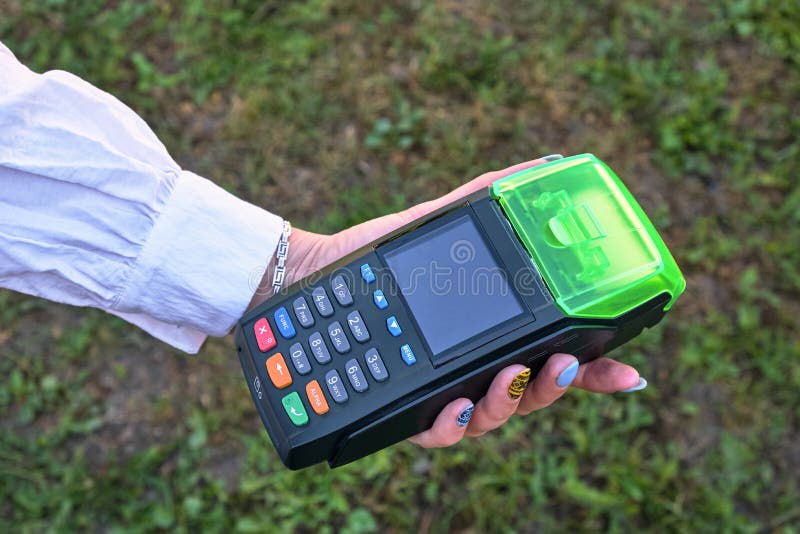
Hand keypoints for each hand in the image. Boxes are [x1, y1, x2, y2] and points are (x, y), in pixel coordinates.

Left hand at [250, 157, 645, 446]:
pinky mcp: (401, 407)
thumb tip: (542, 165)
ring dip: (507, 406)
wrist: (316, 276)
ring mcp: (439, 391)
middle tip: (561, 363)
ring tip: (508, 377)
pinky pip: (433, 430)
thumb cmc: (379, 254)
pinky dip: (449, 423)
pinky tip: (452, 402)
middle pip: (531, 395)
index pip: (554, 357)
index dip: (596, 372)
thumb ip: (485, 199)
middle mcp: (472, 367)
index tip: (631, 373)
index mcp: (490, 332)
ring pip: (489, 418)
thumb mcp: (437, 224)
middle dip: (554, 388)